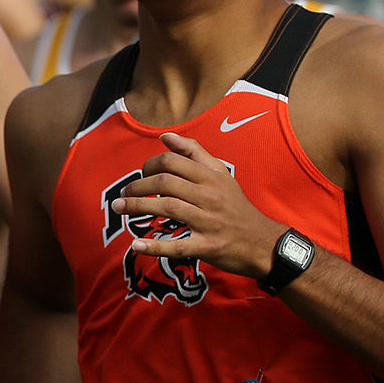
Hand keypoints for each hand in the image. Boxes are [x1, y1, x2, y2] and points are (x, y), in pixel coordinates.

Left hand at [111, 132, 286, 279]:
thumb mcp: (221, 175)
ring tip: (119, 209)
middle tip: (123, 195)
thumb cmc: (236, 206)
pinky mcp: (208, 246)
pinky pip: (177, 245)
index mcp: (211, 177)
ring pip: (167, 208)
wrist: (264, 243)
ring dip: (136, 207)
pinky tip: (136, 245)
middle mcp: (210, 196)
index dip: (149, 166)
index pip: (172, 162)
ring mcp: (209, 222)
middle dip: (137, 187)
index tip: (142, 175)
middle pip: (164, 183)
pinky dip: (155, 246)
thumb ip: (194, 153)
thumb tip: (166, 136)